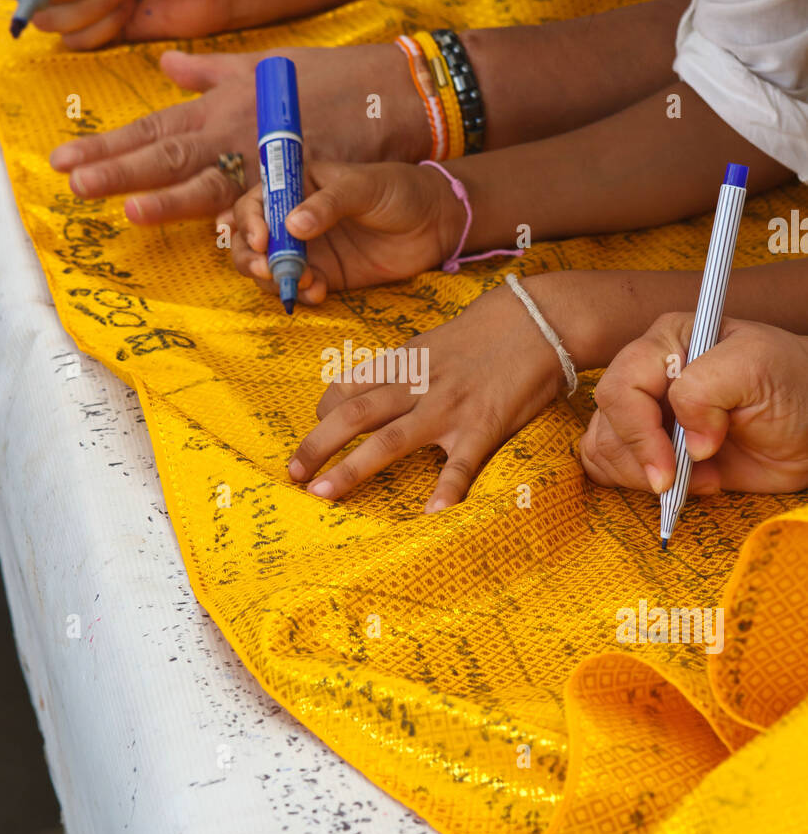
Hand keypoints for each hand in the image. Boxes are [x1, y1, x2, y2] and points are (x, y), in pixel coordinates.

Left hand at [48, 45, 430, 225]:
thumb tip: (164, 65)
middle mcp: (236, 129)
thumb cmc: (328, 79)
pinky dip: (247, 216)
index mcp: (220, 107)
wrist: (390, 90)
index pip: (153, 128)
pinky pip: (272, 200)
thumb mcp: (263, 65)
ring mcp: (269, 154)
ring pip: (212, 179)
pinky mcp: (307, 174)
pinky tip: (219, 233)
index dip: (109, 145)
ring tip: (130, 209)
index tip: (65, 161)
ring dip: (170, 196)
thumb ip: (210, 73)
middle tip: (73, 183)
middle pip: (169, 153)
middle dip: (120, 169)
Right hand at [233, 156, 462, 304]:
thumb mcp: (364, 187)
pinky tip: (319, 291)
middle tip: (268, 270)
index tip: (263, 240)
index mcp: (297, 186)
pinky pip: (300, 287)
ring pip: (269, 268)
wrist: (435, 221)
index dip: (250, 221)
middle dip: (251, 257)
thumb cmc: (399, 190)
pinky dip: (302, 293)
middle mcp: (294, 218)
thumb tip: (292, 227)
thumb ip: (329, 204)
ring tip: (301, 281)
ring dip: (274, 279)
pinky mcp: (326, 274)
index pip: (256, 202)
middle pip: (252, 239)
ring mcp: (309, 249)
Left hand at [287, 281, 570, 509]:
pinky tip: (430, 515)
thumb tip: (374, 385)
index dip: (324, 410)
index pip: (349, 386)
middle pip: (355, 415)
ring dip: (352, 469)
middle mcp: (417, 385)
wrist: (540, 319)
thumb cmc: (488, 331)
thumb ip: (405, 366)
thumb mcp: (435, 340)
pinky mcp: (483, 427)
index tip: (314, 429)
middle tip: (293, 475)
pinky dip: (445, 490)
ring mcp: (447, 408)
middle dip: (318, 444)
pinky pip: (460, 465)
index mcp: (405, 362)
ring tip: (324, 495)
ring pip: (389, 440)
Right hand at [580, 315, 807, 494]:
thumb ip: (706, 388)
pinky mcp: (647, 447)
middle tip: (689, 478)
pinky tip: (683, 485)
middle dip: (643, 459)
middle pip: (608, 421)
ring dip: (644, 476)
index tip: (669, 468)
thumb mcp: (757, 366)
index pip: (622, 386)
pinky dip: (634, 484)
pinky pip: (607, 466)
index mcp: (666, 342)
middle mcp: (647, 375)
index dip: (638, 431)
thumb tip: (686, 441)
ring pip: (603, 448)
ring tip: (700, 478)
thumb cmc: (791, 385)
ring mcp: (645, 412)